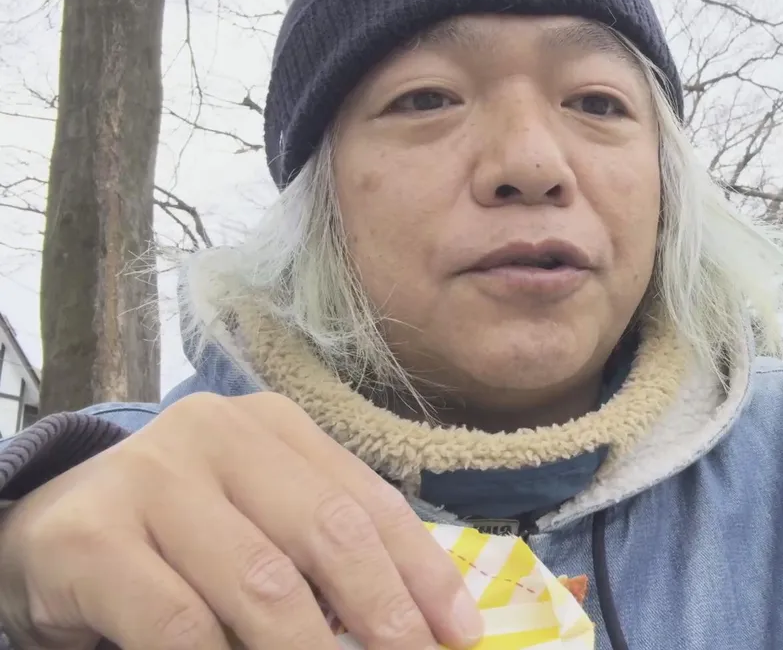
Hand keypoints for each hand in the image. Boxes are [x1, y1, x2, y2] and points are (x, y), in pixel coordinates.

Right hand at [0, 392, 483, 649]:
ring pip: (261, 584)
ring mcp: (152, 476)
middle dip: (384, 615)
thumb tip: (418, 625)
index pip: (369, 502)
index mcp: (275, 427)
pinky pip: (180, 624)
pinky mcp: (95, 536)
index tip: (460, 634)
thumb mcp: (260, 523)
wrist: (49, 529)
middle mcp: (218, 432)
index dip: (424, 574)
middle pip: (328, 533)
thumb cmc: (180, 535)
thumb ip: (325, 555)